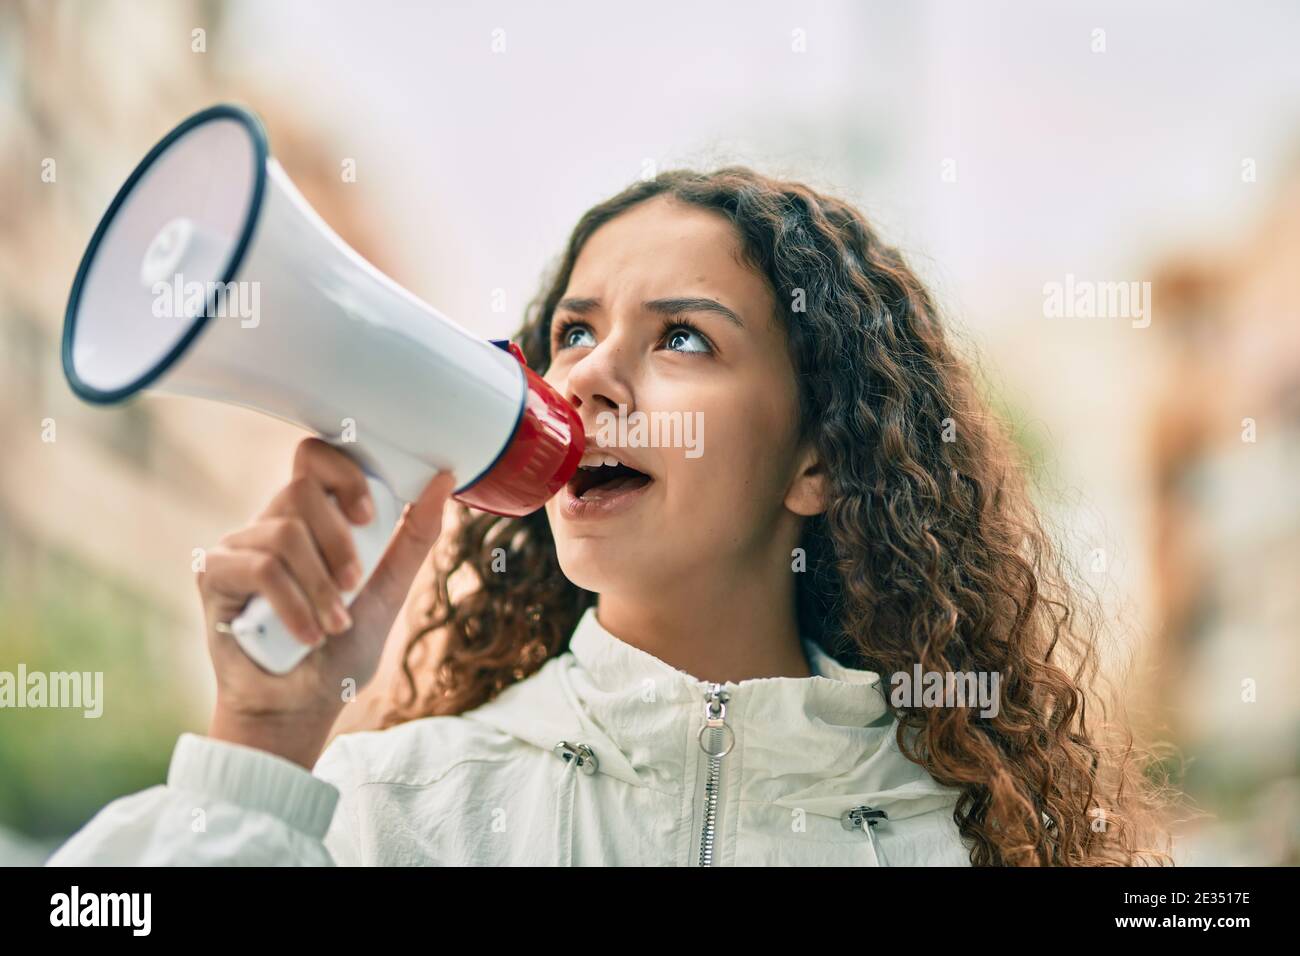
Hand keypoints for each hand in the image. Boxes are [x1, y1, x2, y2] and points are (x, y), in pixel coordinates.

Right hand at [197, 437, 454, 765]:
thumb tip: (444, 479)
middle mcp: (272, 524)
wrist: (301, 706)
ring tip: (332, 625)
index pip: (316, 457)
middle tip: (354, 586)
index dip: (344, 475)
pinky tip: (306, 635)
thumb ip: (413, 537)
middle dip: (340, 542)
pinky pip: (259, 568)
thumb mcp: (389, 590)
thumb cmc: (342, 649)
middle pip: (301, 489)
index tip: (370, 518)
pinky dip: (293, 605)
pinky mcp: (213, 574)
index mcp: (312, 519)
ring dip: (320, 586)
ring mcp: (239, 546)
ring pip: (284, 533)